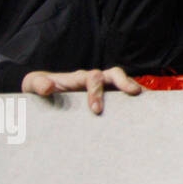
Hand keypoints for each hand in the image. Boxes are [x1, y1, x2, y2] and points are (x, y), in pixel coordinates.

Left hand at [21, 67, 142, 114]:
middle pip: (114, 73)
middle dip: (124, 82)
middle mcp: (94, 79)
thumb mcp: (34, 85)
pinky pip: (123, 94)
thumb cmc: (39, 87)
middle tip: (134, 93)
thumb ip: (39, 84)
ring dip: (134, 87)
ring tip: (148, 98)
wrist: (41, 88)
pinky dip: (135, 98)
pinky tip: (146, 107)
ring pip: (122, 81)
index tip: (96, 110)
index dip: (96, 91)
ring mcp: (102, 86)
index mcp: (78, 77)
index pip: (92, 78)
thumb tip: (47, 88)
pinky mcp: (106, 96)